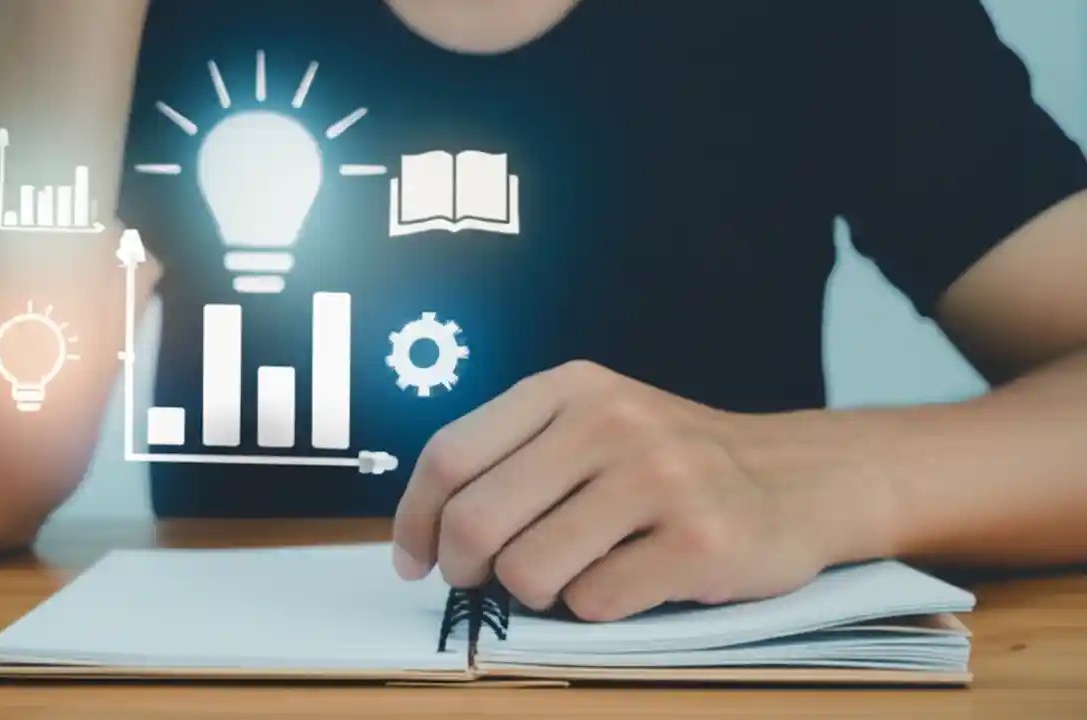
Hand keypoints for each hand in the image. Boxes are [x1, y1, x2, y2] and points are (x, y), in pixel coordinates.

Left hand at [391, 361, 867, 620]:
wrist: (796, 477)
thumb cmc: (670, 463)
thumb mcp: (592, 425)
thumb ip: (514, 458)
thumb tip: (426, 536)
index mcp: (569, 389)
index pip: (451, 455)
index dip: (414, 520)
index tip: (415, 560)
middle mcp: (609, 422)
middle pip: (478, 520)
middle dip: (466, 570)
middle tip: (486, 581)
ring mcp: (658, 478)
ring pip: (529, 572)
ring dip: (536, 594)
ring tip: (574, 574)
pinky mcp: (697, 541)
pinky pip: (593, 604)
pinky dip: (596, 609)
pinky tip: (630, 581)